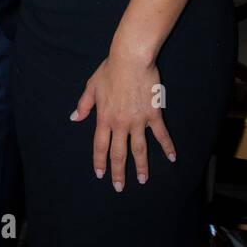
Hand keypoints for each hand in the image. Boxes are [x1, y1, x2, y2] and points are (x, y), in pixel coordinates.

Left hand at [70, 50, 176, 190]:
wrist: (131, 59)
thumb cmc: (110, 69)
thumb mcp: (92, 86)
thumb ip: (83, 104)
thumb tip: (74, 118)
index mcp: (104, 118)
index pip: (100, 146)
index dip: (100, 162)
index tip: (101, 175)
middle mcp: (120, 124)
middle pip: (118, 153)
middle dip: (118, 172)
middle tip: (120, 187)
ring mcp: (138, 121)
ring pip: (139, 149)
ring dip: (141, 166)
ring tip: (143, 180)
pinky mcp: (153, 115)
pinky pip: (161, 135)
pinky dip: (167, 147)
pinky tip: (172, 158)